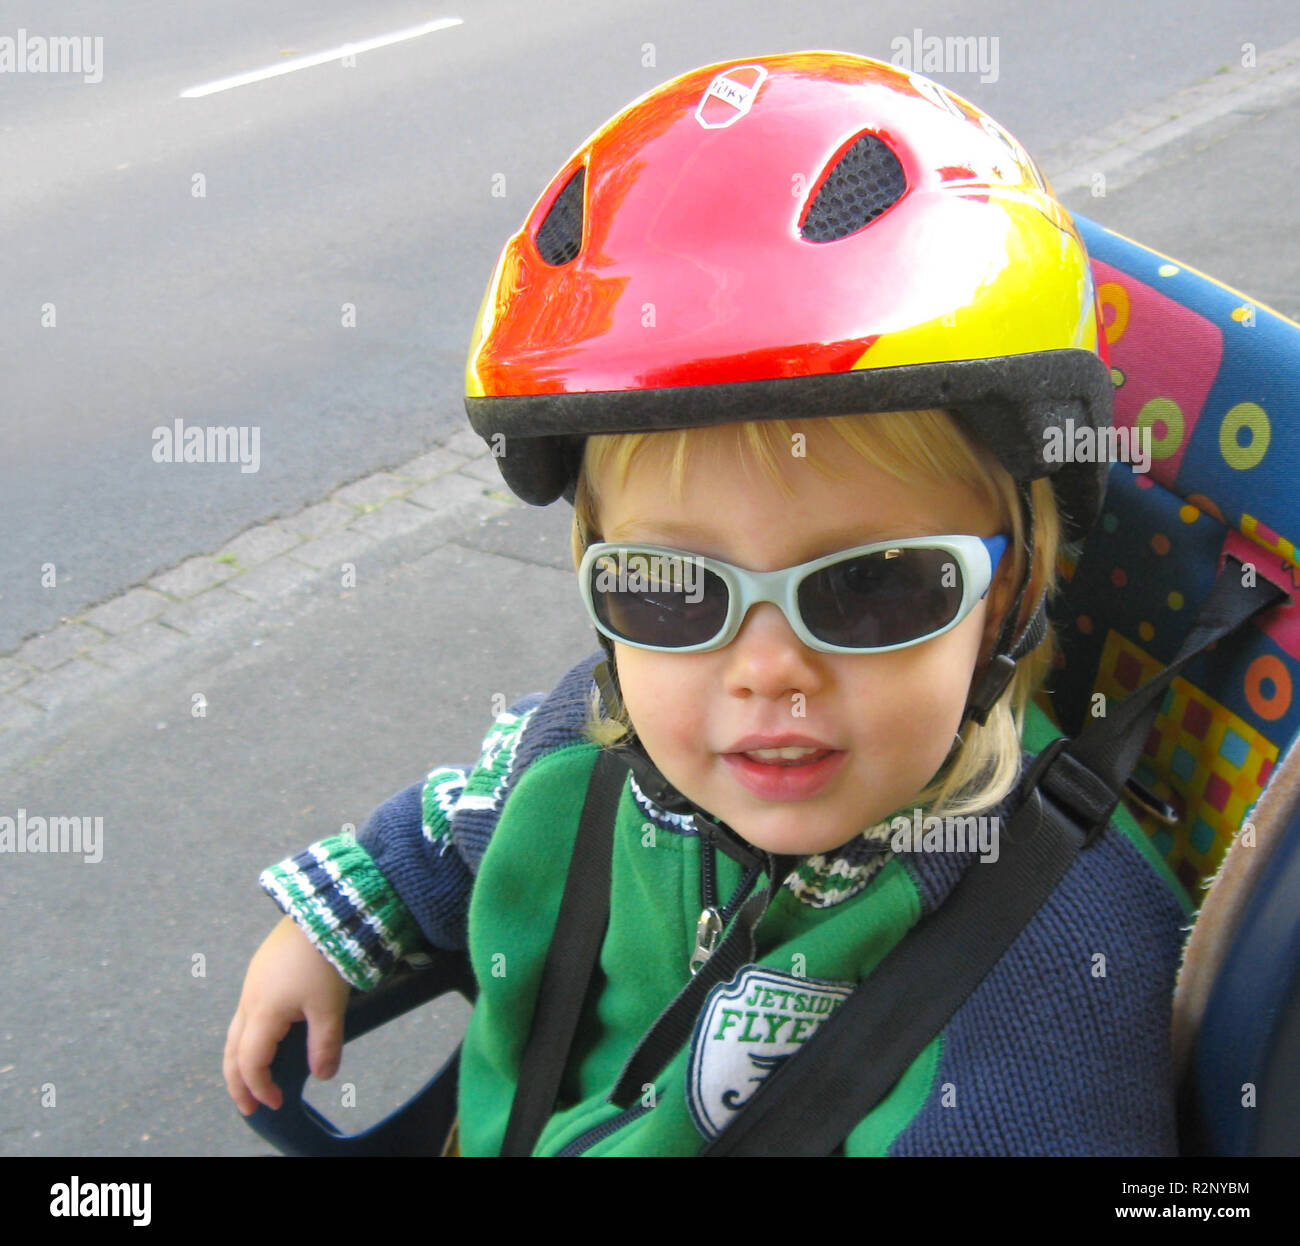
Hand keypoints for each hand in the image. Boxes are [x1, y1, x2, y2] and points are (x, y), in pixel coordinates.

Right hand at [223, 915, 352, 1115]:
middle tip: (247, 1106)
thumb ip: (324, 1044)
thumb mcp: (329, 1006)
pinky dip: (249, 1036)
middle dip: (237, 1082)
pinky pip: (246, 1012)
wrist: (321, 910)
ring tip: (252, 1077)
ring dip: (240, 1058)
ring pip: (236, 1031)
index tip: (275, 1102)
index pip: (250, 1063)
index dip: (260, 1087)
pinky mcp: (262, 970)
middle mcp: (249, 999)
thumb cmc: (323, 957)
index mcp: (262, 1012)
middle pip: (232, 1051)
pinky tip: (265, 1036)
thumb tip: (323, 1074)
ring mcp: (253, 983)